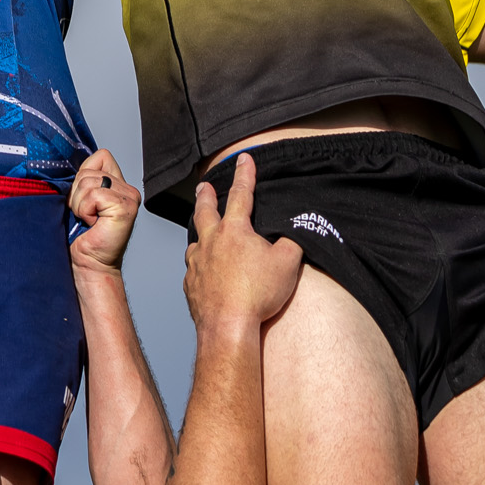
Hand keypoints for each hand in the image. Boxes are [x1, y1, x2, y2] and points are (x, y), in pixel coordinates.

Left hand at [68, 147, 140, 276]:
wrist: (87, 265)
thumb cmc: (79, 237)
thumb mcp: (77, 200)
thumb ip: (81, 180)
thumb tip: (62, 164)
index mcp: (118, 184)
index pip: (101, 156)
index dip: (83, 175)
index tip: (83, 200)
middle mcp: (127, 188)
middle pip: (88, 170)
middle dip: (76, 194)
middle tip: (84, 215)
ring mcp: (129, 197)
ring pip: (89, 182)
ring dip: (79, 204)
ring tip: (88, 220)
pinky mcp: (125, 206)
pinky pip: (93, 195)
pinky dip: (85, 210)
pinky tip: (92, 224)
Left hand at [184, 155, 302, 334]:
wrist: (228, 326)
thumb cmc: (258, 294)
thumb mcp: (287, 263)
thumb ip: (291, 242)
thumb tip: (293, 231)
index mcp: (234, 231)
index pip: (241, 194)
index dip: (245, 174)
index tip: (244, 159)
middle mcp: (210, 242)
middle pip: (205, 211)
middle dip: (207, 195)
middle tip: (204, 186)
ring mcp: (196, 264)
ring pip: (195, 242)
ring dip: (200, 234)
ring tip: (203, 232)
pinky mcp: (191, 285)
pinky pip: (193, 269)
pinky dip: (199, 265)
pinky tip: (203, 270)